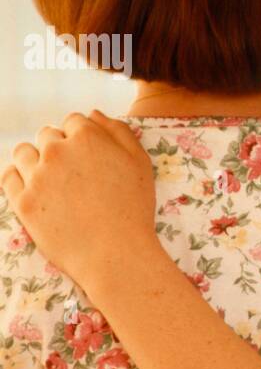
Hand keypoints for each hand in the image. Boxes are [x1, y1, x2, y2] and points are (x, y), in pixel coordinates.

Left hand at [1, 111, 156, 295]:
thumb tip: (93, 114)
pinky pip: (9, 176)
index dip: (81, 137)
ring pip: (24, 151)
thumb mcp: (140, 163)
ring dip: (35, 159)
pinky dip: (17, 176)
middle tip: (73, 173)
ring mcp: (36, 176)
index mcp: (87, 137)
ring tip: (50, 179)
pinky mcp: (22, 201)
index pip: (74, 121)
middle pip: (47, 134)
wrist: (116, 254)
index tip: (88, 156)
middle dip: (59, 148)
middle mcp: (57, 150)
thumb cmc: (134, 210)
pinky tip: (32, 187)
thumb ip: (119, 131)